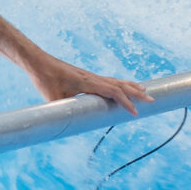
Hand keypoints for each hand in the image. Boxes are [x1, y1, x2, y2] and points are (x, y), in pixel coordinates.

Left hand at [29, 55, 151, 114]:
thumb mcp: (52, 99)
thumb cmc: (45, 79)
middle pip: (120, 85)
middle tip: (152, 100)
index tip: (135, 112)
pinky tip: (125, 87)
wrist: (39, 62)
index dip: (125, 102)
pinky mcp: (88, 77)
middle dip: (137, 94)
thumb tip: (68, 126)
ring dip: (132, 87)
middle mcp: (93, 78)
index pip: (112, 91)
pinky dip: (122, 84)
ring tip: (145, 91)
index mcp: (88, 82)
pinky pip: (110, 80)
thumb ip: (62, 112)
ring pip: (117, 81)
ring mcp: (91, 76)